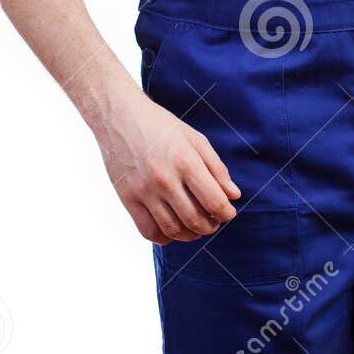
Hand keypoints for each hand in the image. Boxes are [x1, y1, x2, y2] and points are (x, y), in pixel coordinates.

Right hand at [94, 87, 240, 243]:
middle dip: (210, 227)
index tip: (228, 213)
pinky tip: (172, 229)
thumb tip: (234, 195)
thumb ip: (216, 168)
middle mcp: (165, 179)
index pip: (214, 201)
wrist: (119, 116)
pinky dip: (164, 237)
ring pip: (172, 229)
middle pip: (194, 219)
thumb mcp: (195, 139)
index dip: (226, 213)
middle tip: (213, 222)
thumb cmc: (161, 126)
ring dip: (190, 235)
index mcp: (186, 162)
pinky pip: (148, 231)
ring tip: (195, 227)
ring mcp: (144, 191)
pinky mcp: (127, 198)